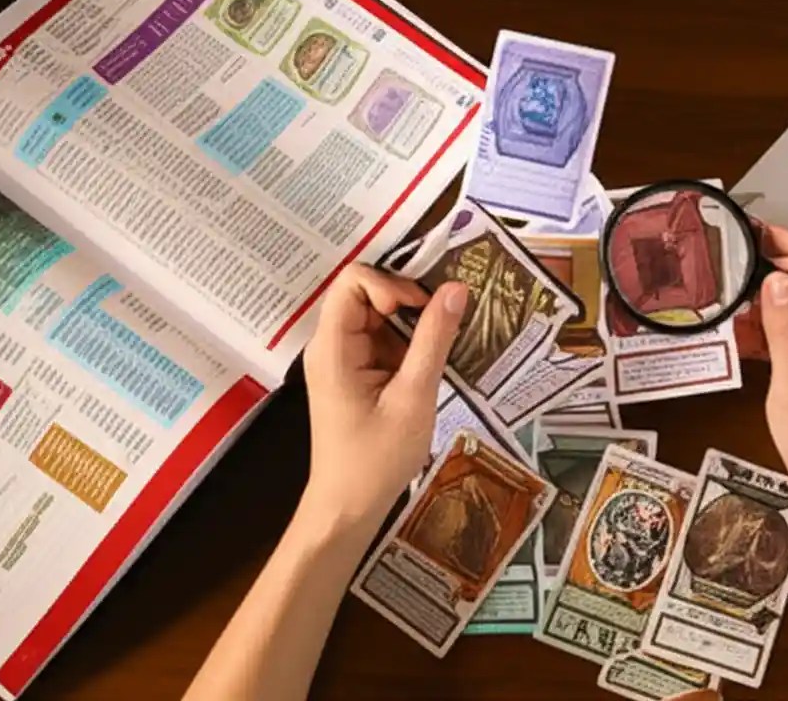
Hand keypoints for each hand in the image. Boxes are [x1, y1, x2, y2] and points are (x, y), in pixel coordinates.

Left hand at [301, 264, 467, 527]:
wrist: (349, 507)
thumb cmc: (377, 458)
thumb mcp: (414, 396)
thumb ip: (434, 339)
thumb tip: (456, 288)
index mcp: (334, 347)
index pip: (354, 280)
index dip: (392, 284)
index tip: (424, 310)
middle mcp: (332, 346)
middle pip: (367, 294)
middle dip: (409, 303)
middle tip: (445, 325)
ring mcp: (343, 360)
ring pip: (379, 319)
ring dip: (413, 328)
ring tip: (444, 349)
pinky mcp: (355, 375)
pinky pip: (382, 343)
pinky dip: (409, 347)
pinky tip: (430, 369)